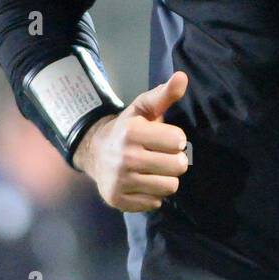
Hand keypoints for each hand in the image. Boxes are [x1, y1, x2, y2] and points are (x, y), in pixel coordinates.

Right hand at [73, 71, 188, 210]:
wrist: (95, 153)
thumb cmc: (127, 129)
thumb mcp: (143, 109)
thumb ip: (164, 95)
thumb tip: (182, 77)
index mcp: (132, 132)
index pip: (179, 141)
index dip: (176, 139)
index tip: (165, 138)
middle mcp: (125, 158)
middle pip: (178, 166)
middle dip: (175, 160)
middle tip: (162, 156)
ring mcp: (120, 181)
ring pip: (170, 186)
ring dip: (166, 178)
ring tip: (154, 169)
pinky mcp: (118, 200)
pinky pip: (156, 202)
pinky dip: (153, 194)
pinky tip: (142, 182)